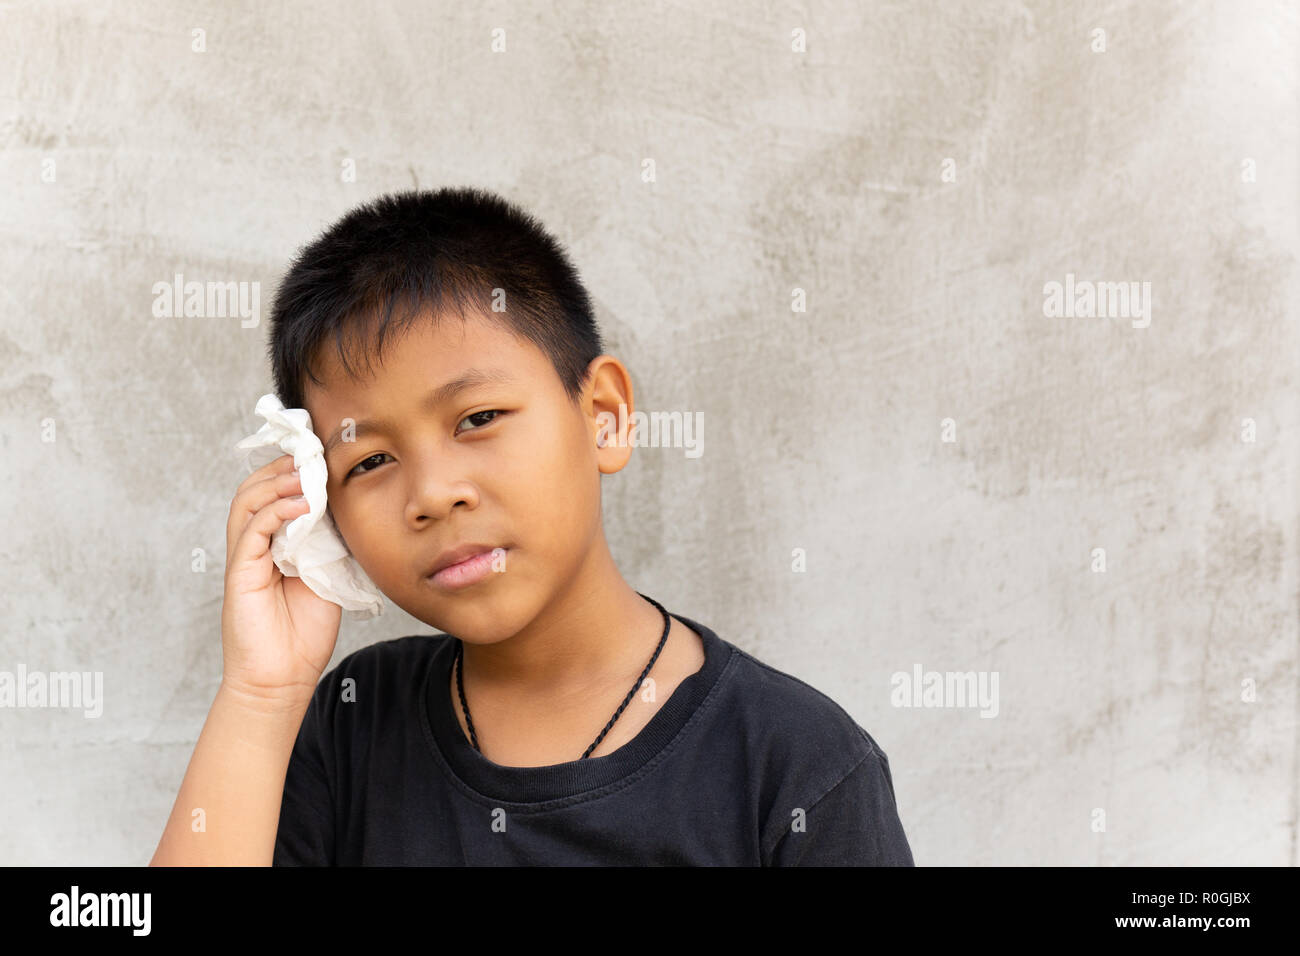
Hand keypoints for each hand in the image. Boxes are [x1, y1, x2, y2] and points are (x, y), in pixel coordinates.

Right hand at [220, 453, 341, 704]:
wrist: (283, 678)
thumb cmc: (304, 633)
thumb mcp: (328, 575)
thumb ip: (330, 543)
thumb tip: (345, 508)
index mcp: (275, 544)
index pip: (276, 494)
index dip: (295, 472)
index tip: (322, 454)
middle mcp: (255, 545)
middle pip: (256, 488)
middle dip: (283, 467)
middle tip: (312, 454)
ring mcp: (244, 557)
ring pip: (248, 502)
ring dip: (277, 483)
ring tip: (306, 475)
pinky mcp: (240, 572)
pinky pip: (251, 530)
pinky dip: (274, 512)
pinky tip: (299, 506)